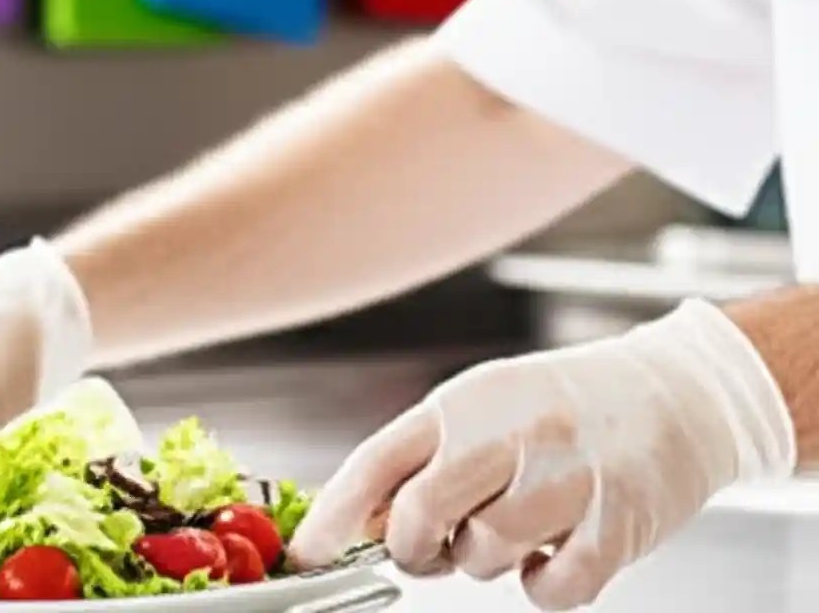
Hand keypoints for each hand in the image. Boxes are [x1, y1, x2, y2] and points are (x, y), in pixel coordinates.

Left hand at [290, 300, 794, 610]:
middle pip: (417, 516)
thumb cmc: (564, 407)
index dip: (332, 515)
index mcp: (466, 403)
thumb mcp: (481, 409)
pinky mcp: (617, 526)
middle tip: (432, 544)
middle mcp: (510, 434)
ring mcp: (566, 479)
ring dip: (484, 559)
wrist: (679, 394)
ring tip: (517, 524)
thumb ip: (422, 458)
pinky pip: (549, 591)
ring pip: (479, 557)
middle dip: (412, 548)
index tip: (306, 553)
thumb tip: (359, 519)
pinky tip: (558, 548)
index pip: (376, 462)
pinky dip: (544, 585)